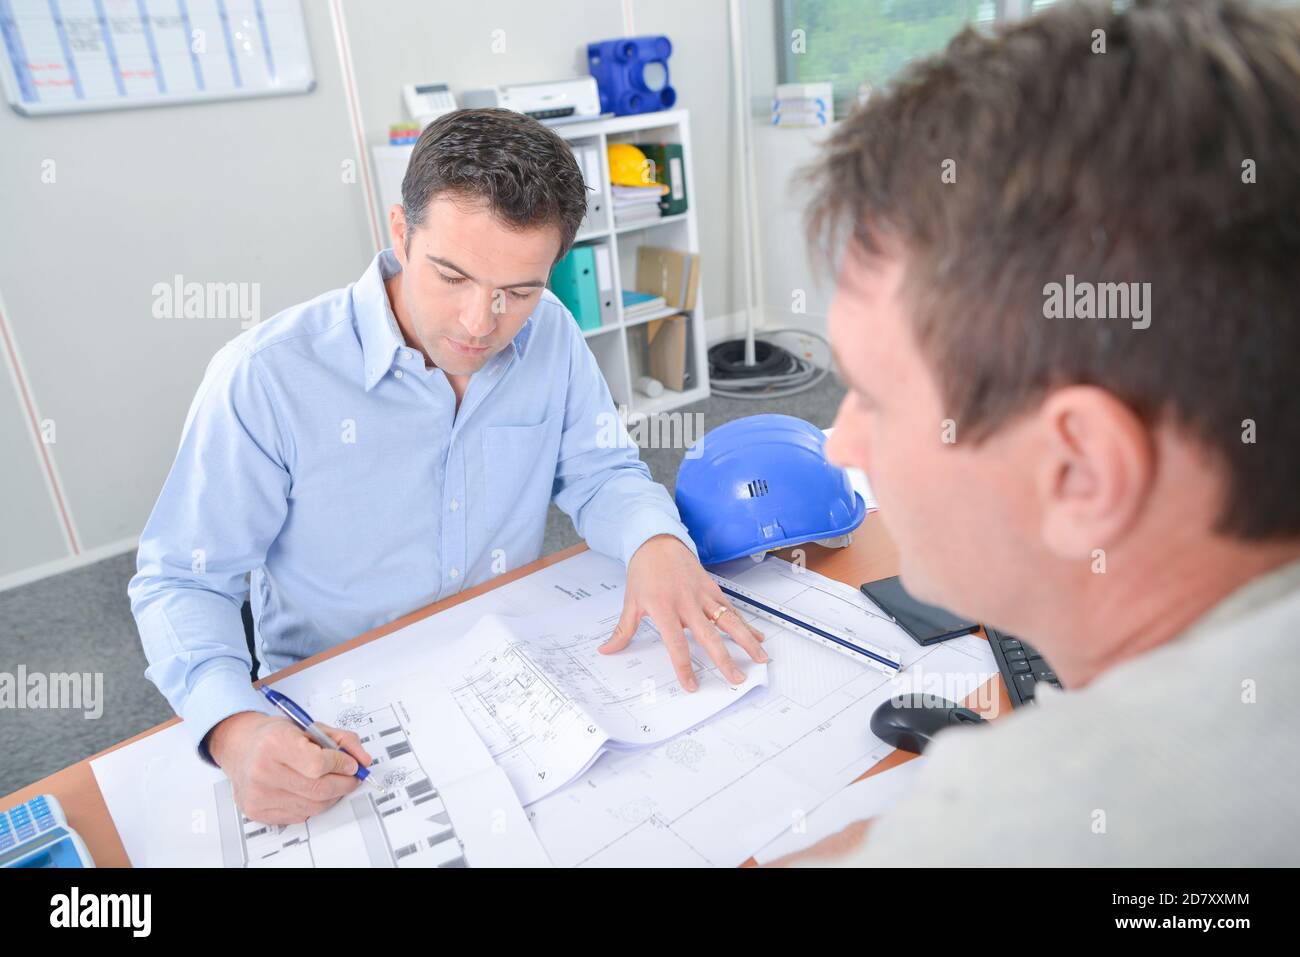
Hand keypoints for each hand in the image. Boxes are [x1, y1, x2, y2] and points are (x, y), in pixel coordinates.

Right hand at [206, 710, 372, 824]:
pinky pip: (300, 815)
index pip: (318, 764)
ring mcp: (258, 794)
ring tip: (332, 782)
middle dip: (344, 784)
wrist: (242, 747)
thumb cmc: (276, 736)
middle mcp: (262, 770)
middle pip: (319, 790)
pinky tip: (309, 790)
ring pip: (313, 806)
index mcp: (275, 743)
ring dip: (332, 796)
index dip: (341, 765)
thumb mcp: (310, 726)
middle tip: (351, 777)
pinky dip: (313, 805)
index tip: (351, 764)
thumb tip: (363, 760)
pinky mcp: (257, 811)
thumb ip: (342, 740)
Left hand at [601, 534, 767, 690]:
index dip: (684, 668)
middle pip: (709, 637)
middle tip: (736, 678)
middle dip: (725, 660)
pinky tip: (758, 636)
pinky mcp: (713, 589)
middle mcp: (687, 604)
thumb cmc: (644, 571)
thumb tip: (607, 650)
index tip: (692, 686)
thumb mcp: (631, 601)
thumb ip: (623, 630)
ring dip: (747, 641)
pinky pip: (731, 609)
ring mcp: (703, 596)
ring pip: (729, 621)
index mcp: (664, 609)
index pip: (676, 644)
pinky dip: (746, 623)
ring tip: (761, 658)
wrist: (658, 542)